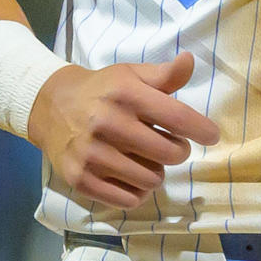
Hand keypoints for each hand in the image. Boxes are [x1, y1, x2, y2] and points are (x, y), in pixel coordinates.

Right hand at [32, 55, 219, 212]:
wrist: (50, 106)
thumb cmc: (101, 91)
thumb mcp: (131, 75)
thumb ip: (164, 74)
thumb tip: (189, 61)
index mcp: (126, 95)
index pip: (179, 118)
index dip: (202, 130)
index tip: (210, 135)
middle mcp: (108, 124)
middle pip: (170, 155)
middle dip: (177, 151)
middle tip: (167, 145)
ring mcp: (92, 154)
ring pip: (152, 180)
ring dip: (155, 172)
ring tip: (143, 159)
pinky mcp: (81, 179)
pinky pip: (128, 199)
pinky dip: (136, 192)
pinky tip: (129, 176)